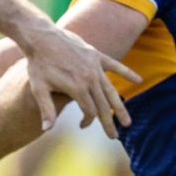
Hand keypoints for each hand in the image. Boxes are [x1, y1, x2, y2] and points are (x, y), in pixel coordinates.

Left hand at [12, 24, 135, 137]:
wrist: (42, 37)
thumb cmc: (38, 64)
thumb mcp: (39, 88)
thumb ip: (46, 109)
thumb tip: (46, 129)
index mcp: (77, 87)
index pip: (90, 111)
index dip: (87, 121)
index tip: (82, 126)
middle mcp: (90, 78)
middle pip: (103, 105)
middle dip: (108, 122)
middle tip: (114, 137)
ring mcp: (95, 66)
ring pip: (111, 90)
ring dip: (119, 107)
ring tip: (127, 122)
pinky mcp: (96, 55)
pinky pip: (115, 65)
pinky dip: (127, 73)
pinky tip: (138, 80)